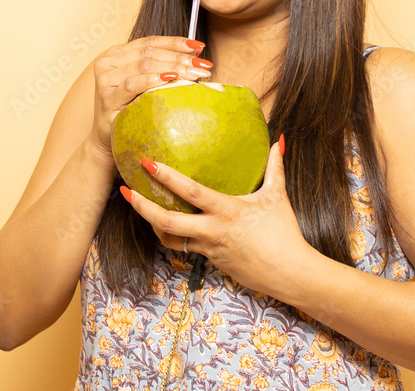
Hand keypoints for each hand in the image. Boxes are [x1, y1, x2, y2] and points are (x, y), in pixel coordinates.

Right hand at [87, 36, 210, 159]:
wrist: (109, 137)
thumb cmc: (130, 108)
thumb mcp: (145, 82)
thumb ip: (162, 66)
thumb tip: (195, 54)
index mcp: (117, 53)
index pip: (150, 42)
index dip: (175, 42)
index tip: (198, 46)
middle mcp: (108, 62)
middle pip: (149, 53)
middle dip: (178, 58)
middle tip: (201, 66)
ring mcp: (105, 80)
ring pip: (142, 65)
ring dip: (171, 68)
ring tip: (192, 73)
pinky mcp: (107, 99)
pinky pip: (132, 84)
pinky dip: (151, 80)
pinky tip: (169, 79)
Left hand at [120, 135, 310, 297]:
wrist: (290, 274)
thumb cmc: (285, 233)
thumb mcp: (277, 196)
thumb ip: (274, 167)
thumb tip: (277, 141)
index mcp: (227, 211)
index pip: (190, 192)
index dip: (166, 177)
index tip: (147, 162)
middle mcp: (212, 230)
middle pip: (167, 221)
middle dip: (141, 206)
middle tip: (124, 190)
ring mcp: (208, 248)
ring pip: (169, 238)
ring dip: (151, 222)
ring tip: (138, 205)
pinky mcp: (210, 260)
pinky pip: (183, 247)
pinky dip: (170, 234)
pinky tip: (165, 223)